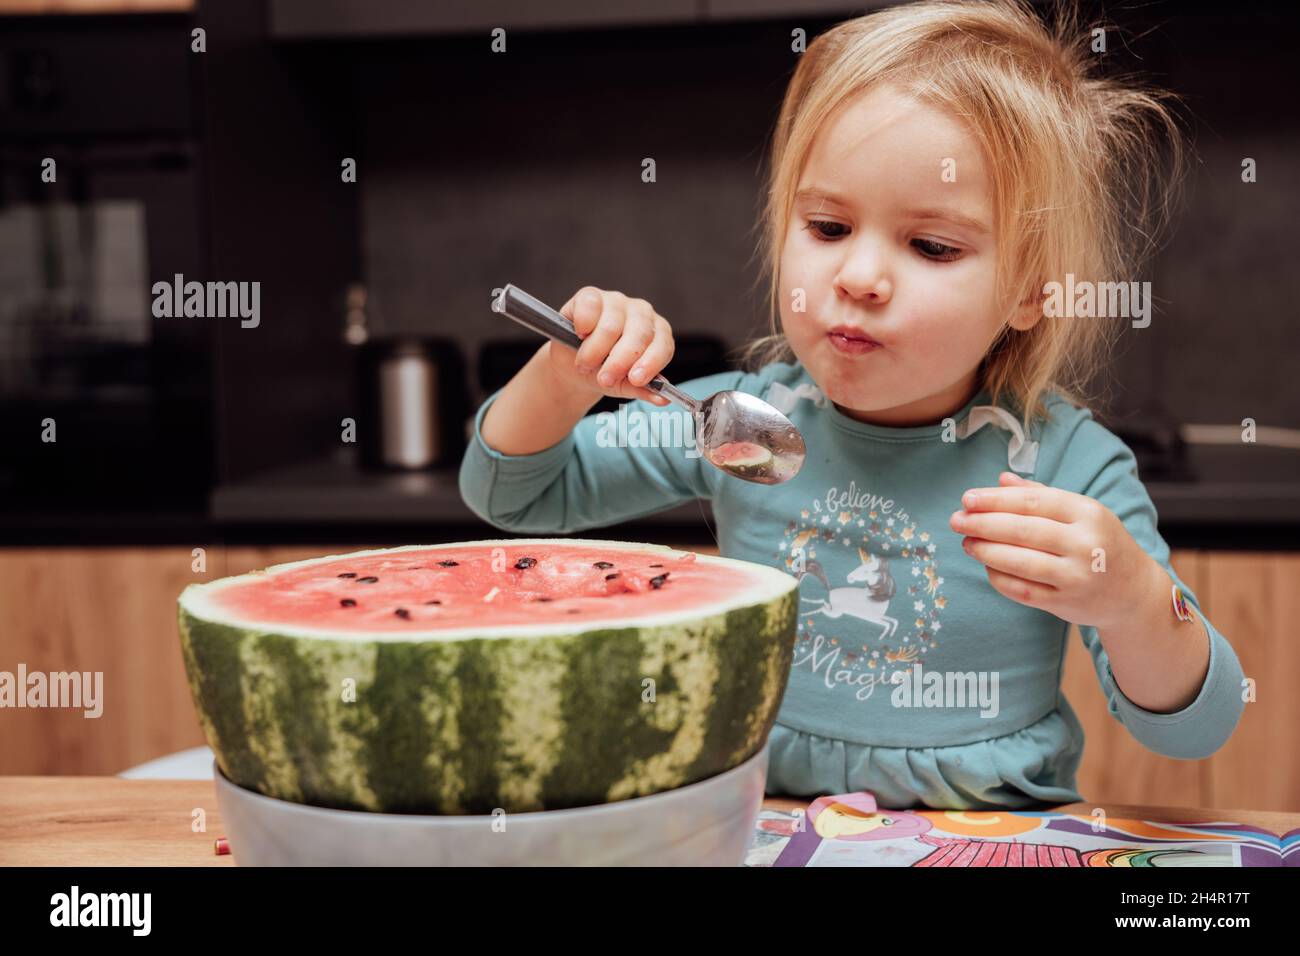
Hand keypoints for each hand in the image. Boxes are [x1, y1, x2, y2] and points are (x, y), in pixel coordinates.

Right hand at [544, 286, 673, 405]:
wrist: (573, 368)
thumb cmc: (603, 372)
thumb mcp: (623, 385)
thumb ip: (643, 390)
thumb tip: (663, 399)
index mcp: (656, 334)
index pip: (663, 345)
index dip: (650, 362)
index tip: (636, 379)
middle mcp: (641, 313)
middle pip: (639, 334)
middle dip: (620, 361)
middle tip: (605, 379)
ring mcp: (617, 301)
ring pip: (611, 325)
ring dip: (595, 351)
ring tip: (585, 365)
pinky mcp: (591, 295)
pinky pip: (590, 307)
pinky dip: (583, 325)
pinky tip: (579, 336)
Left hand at [949, 471, 1159, 628]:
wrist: (1133, 590)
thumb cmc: (1098, 541)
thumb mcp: (1081, 512)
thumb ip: (1041, 495)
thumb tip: (1001, 480)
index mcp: (1088, 513)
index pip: (1033, 502)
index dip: (996, 500)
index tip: (967, 499)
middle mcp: (1085, 544)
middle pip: (1023, 531)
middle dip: (983, 524)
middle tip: (956, 520)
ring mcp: (1077, 577)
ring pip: (1020, 562)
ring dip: (985, 551)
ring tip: (966, 543)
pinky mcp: (1067, 604)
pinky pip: (1023, 591)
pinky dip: (999, 578)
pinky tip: (985, 566)